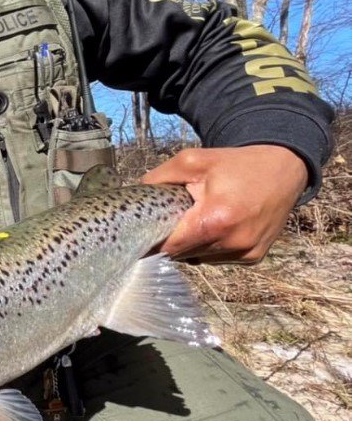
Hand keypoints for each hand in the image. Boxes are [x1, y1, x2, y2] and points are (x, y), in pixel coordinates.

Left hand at [141, 145, 306, 263]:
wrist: (284, 168)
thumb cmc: (235, 164)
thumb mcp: (192, 161)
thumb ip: (158, 179)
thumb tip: (136, 195)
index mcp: (216, 222)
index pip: (170, 247)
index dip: (154, 240)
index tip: (144, 231)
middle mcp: (234, 244)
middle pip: (183, 254)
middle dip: (173, 239)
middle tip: (173, 218)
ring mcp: (246, 254)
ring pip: (200, 258)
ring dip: (192, 244)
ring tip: (199, 218)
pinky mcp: (254, 258)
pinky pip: (219, 258)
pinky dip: (211, 246)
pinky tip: (216, 226)